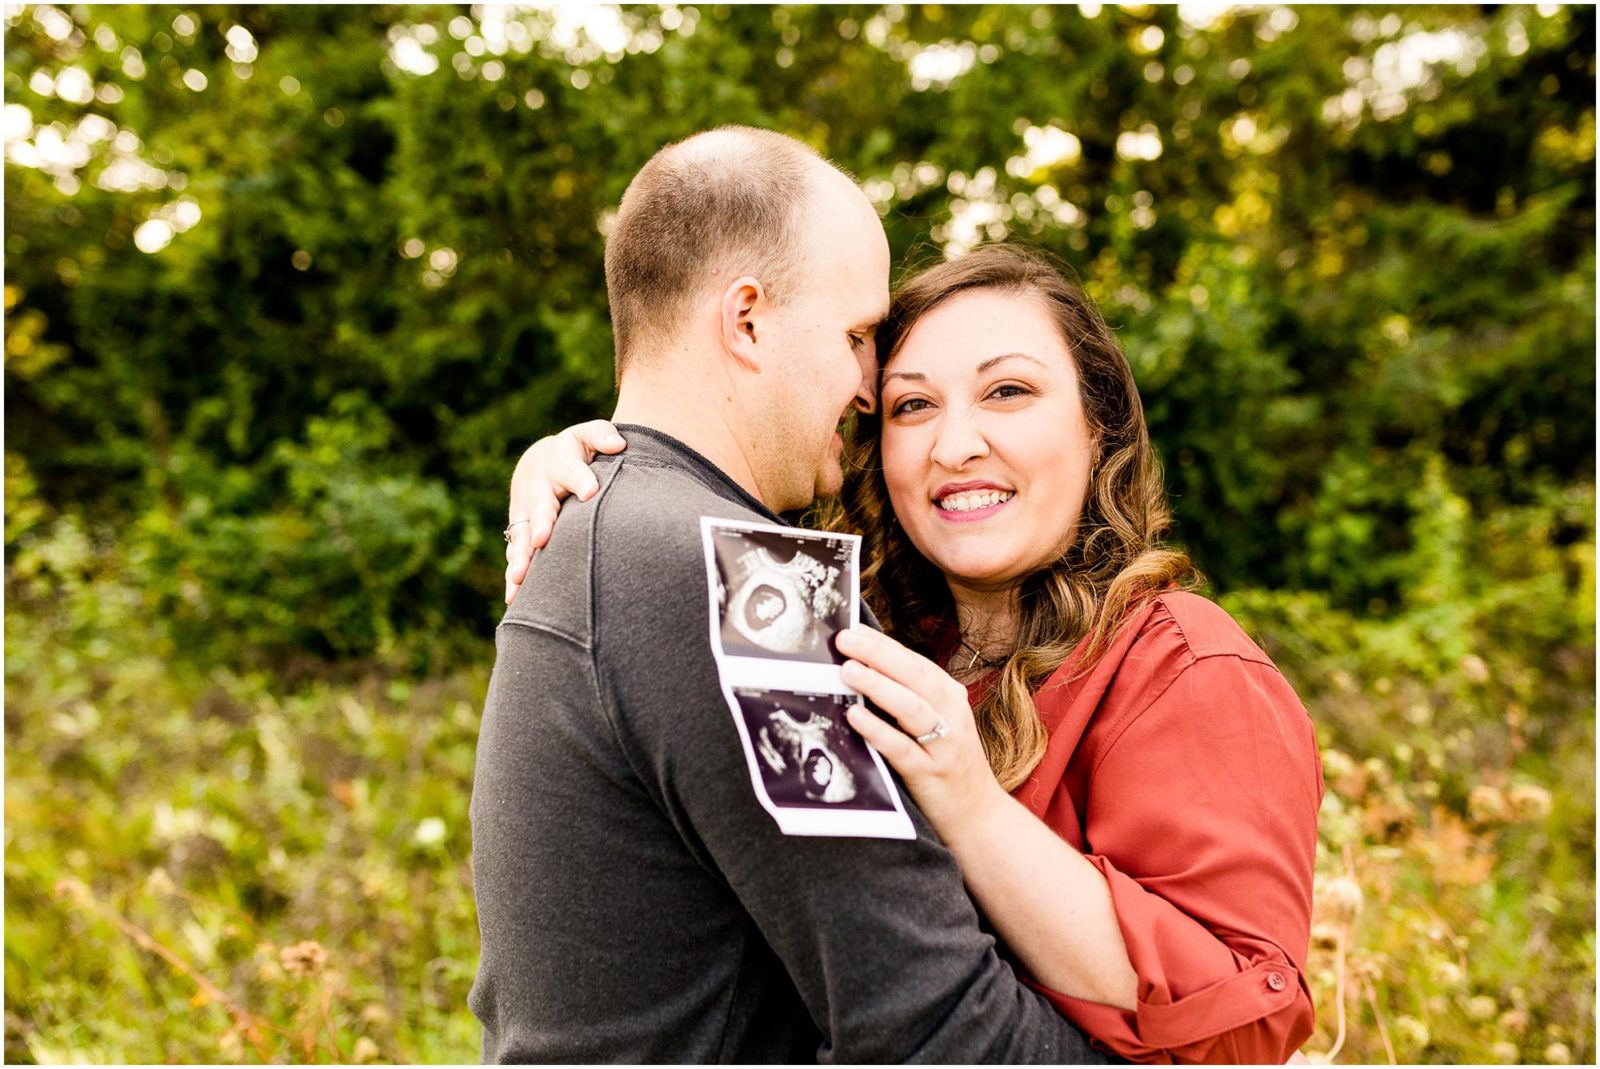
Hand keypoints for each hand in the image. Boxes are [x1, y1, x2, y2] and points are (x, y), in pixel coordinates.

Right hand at [505, 419, 626, 602]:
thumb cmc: (576, 452)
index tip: (591, 492)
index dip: (580, 479)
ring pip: (521, 535)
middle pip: (539, 506)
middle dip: (541, 524)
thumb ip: (602, 436)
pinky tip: (514, 597)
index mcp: (559, 463)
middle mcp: (537, 488)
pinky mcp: (519, 532)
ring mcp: (524, 511)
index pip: (570, 469)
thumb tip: (619, 444)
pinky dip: (514, 574)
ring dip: (521, 557)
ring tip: (520, 579)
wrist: (539, 463)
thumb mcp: (588, 436)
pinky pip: (515, 554)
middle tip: (543, 541)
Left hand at [837, 626, 1007, 837]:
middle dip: (878, 654)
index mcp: (950, 696)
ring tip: (848, 671)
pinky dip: (878, 731)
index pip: (914, 661)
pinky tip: (855, 717)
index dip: (883, 643)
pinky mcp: (931, 774)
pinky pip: (902, 749)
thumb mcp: (937, 722)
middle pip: (914, 676)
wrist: (979, 815)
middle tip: (844, 640)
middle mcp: (951, 714)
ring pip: (911, 707)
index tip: (853, 627)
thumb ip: (908, 697)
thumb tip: (862, 667)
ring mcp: (944, 744)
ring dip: (878, 686)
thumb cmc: (948, 763)